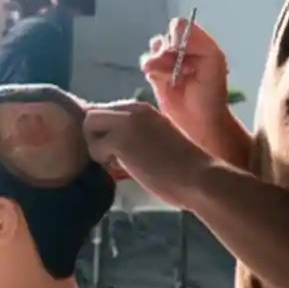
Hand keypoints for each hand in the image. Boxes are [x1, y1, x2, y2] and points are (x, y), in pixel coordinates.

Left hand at [84, 101, 215, 208]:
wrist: (200, 178)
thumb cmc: (182, 167)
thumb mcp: (155, 138)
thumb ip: (134, 133)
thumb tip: (109, 139)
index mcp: (141, 109)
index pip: (105, 110)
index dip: (101, 130)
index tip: (111, 148)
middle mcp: (132, 109)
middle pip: (93, 113)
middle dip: (95, 136)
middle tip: (110, 157)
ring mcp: (126, 122)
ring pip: (89, 124)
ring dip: (95, 145)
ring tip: (115, 162)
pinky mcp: (121, 140)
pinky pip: (94, 147)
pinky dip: (102, 160)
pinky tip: (120, 169)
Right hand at [139, 17, 229, 138]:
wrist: (199, 121)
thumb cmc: (211, 92)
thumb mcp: (214, 61)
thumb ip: (198, 42)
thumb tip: (171, 39)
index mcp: (198, 43)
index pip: (180, 26)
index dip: (177, 36)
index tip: (181, 51)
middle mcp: (182, 49)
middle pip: (164, 37)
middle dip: (167, 52)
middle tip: (176, 68)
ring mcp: (167, 62)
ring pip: (153, 49)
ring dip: (158, 61)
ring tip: (168, 77)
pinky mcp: (155, 75)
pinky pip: (146, 62)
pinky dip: (151, 70)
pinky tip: (162, 82)